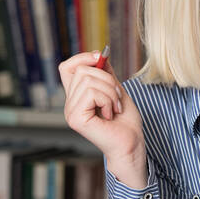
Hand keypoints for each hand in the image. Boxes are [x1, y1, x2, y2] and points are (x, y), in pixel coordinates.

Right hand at [59, 51, 144, 165]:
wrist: (132, 143)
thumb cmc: (126, 121)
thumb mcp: (116, 89)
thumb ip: (106, 73)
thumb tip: (100, 55)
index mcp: (77, 97)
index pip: (67, 68)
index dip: (82, 58)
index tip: (100, 58)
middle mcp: (70, 104)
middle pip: (82, 70)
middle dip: (106, 79)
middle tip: (117, 97)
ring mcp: (70, 112)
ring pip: (88, 81)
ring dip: (110, 92)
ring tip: (115, 107)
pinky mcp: (75, 118)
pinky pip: (91, 93)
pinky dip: (107, 100)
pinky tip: (110, 114)